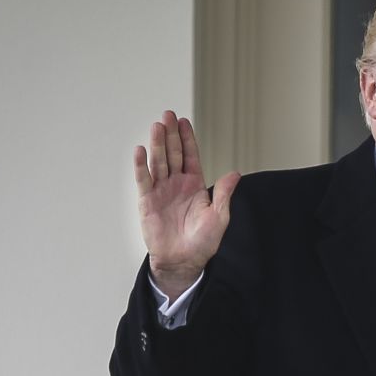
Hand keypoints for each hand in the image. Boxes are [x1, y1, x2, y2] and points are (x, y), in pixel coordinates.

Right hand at [133, 110, 239, 298]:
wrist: (184, 261)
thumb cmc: (202, 242)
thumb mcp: (219, 217)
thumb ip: (224, 194)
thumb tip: (235, 174)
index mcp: (194, 185)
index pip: (190, 156)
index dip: (187, 139)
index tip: (184, 121)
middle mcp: (176, 184)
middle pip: (173, 154)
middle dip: (170, 135)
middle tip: (168, 115)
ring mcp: (161, 191)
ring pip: (159, 162)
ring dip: (157, 144)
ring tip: (157, 127)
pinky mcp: (147, 201)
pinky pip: (144, 180)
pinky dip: (141, 166)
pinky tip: (140, 151)